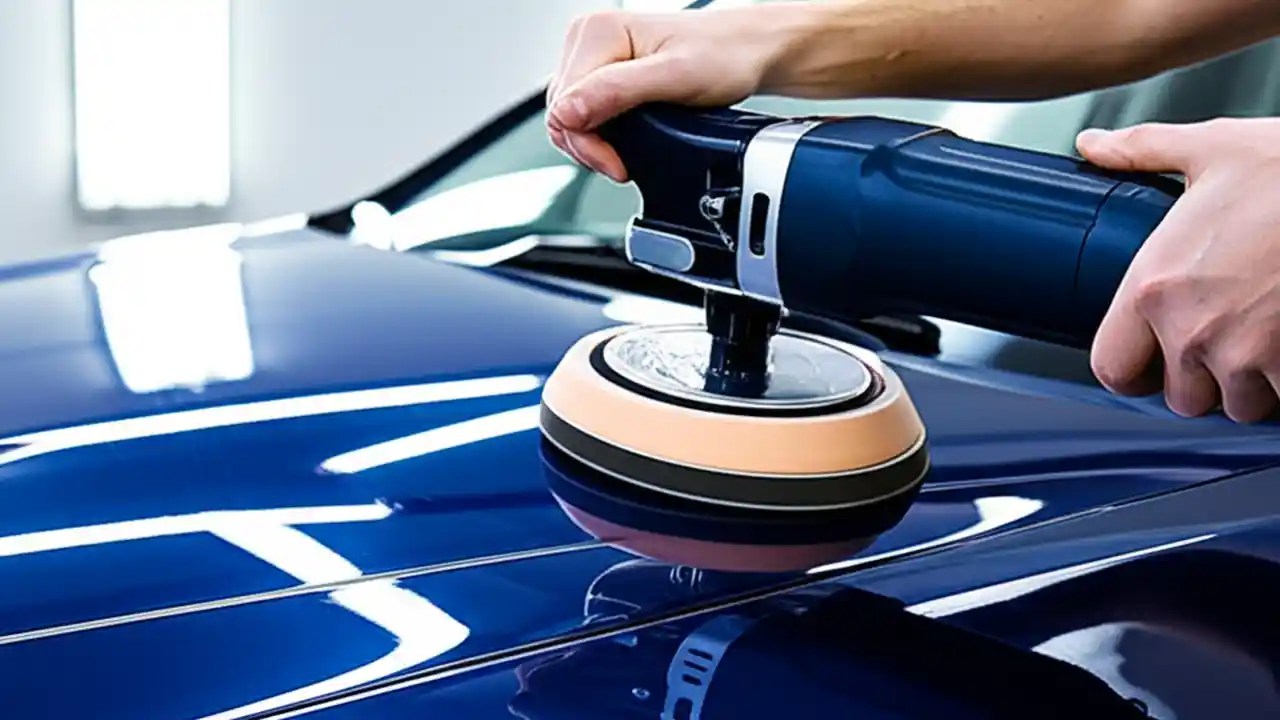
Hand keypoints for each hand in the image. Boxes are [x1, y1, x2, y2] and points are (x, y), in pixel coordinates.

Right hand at [545, 6, 803, 181]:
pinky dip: (599, 134)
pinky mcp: (602, 71)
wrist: (748, 51)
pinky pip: (582, 112)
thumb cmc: (723, 56)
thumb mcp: (673, 78)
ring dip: (593, 143)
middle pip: (559, 112)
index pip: (561, 105)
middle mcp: (588, 38)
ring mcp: (593, 54)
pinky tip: (624, 139)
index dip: (586, 144)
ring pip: (568, 115)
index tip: (618, 164)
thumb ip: (615, 92)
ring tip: (626, 153)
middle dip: (589, 147)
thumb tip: (566, 113)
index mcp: (597, 31)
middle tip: (623, 164)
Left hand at [1078, 117, 1279, 421]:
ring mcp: (1248, 354)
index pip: (1112, 367)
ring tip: (1260, 338)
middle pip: (1180, 396)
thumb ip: (1142, 151)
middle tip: (1219, 337)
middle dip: (1199, 376)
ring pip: (1236, 405)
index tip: (1148, 356)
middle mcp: (1193, 329)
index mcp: (1154, 285)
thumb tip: (1094, 147)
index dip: (1130, 367)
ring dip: (1246, 384)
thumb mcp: (1210, 148)